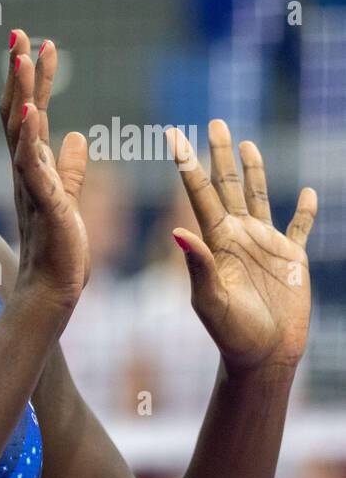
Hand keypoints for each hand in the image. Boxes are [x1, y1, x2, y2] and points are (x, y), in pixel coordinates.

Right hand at [0, 30, 90, 309]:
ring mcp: (30, 183)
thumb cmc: (60, 247)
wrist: (53, 286)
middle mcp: (25, 169)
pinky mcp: (44, 201)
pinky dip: (31, 136)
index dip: (35, 78)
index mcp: (33, 166)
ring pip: (21, 129)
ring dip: (22, 91)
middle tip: (19, 32)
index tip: (39, 43)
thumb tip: (79, 137)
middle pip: (17, 110)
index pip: (30, 112)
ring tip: (23, 56)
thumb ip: (70, 167)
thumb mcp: (68, 197)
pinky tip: (34, 109)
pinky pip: (33, 163)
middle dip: (18, 71)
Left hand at [166, 122, 316, 373]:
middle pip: (226, 186)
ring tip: (247, 142)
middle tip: (213, 122)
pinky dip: (305, 209)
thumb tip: (176, 231)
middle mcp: (237, 236)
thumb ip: (198, 265)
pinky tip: (306, 192)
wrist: (262, 355)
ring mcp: (264, 245)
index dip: (187, 165)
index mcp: (215, 242)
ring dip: (253, 170)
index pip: (198, 195)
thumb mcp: (211, 300)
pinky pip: (299, 227)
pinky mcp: (290, 257)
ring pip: (258, 196)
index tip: (172, 136)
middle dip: (220, 154)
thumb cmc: (232, 333)